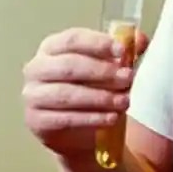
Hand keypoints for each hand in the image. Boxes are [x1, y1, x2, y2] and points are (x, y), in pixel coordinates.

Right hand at [22, 27, 147, 157]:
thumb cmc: (89, 90)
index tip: (122, 51)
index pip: (72, 39)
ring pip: (67, 94)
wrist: (76, 132)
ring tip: (124, 101)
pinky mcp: (36, 120)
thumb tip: (139, 39)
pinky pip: (65, 118)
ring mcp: (33, 95)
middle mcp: (37, 68)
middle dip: (102, 72)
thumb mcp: (107, 70)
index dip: (98, 43)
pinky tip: (111, 118)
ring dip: (99, 97)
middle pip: (69, 66)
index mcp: (52, 47)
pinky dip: (92, 118)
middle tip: (128, 78)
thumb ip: (122, 54)